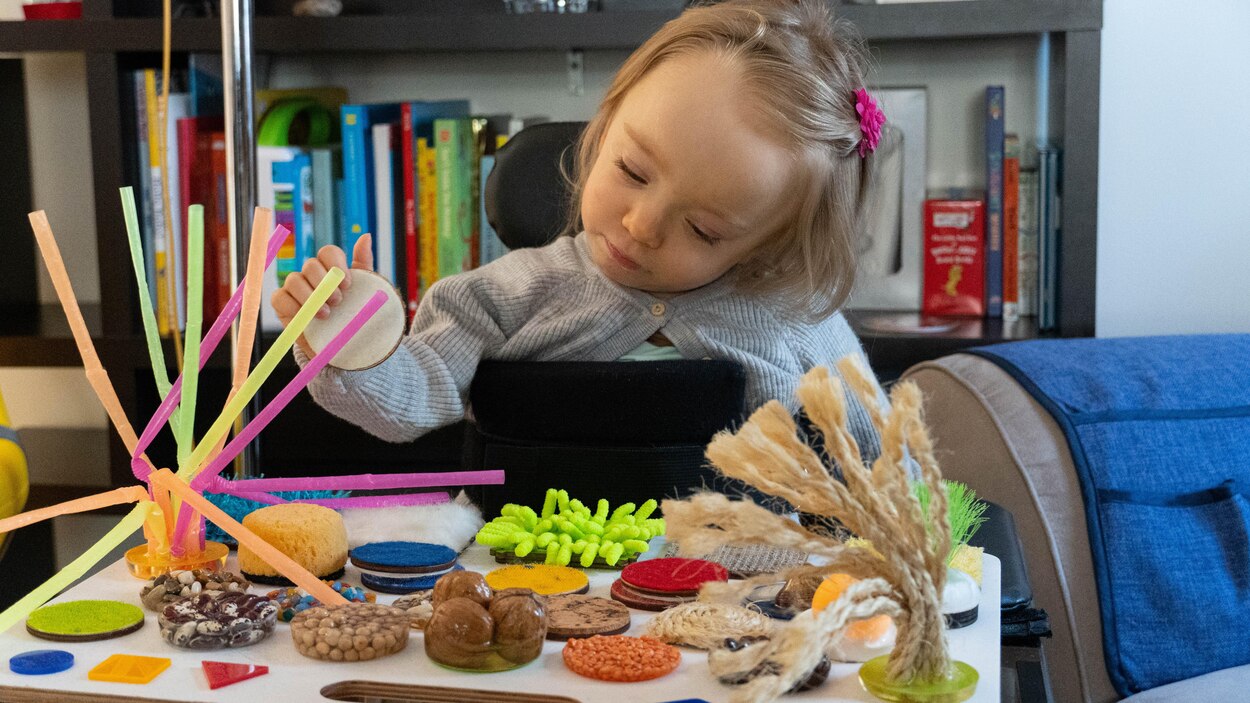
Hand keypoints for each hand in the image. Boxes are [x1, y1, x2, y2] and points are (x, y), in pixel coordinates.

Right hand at [271, 234, 373, 354]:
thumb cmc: (354, 315)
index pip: (328, 252)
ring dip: (310, 297)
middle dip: (324, 283)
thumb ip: (363, 263)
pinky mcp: (282, 304)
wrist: (343, 345)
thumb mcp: (364, 290)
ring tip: (326, 315)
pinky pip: (280, 297)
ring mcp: (295, 288)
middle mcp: (311, 274)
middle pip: (310, 265)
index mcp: (331, 268)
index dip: (336, 265)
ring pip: (294, 279)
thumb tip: (366, 235)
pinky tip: (307, 318)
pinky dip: (293, 306)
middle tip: (337, 302)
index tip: (348, 285)